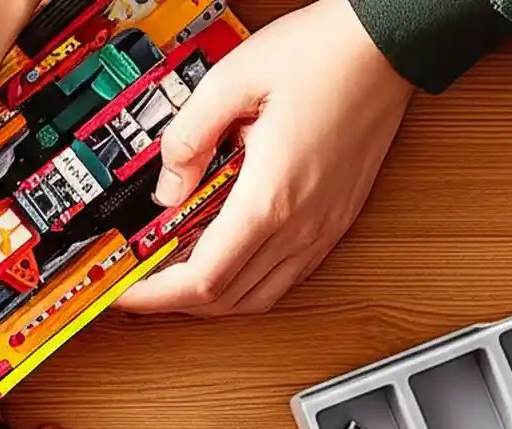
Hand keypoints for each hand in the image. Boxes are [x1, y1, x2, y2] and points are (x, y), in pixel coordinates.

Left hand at [116, 0, 412, 315]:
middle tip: (139, 283)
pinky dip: (245, 282)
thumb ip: (187, 138)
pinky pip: (286, 277)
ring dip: (210, 298)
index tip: (125, 294)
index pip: (203, 278)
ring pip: (258, 297)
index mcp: (271, 197)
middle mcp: (302, 224)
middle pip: (226, 299)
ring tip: (173, 275)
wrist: (386, 44)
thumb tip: (165, 189)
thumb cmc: (323, 54)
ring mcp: (324, 227)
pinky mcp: (336, 221)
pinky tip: (222, 257)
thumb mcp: (231, 80)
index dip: (156, 296)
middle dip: (174, 301)